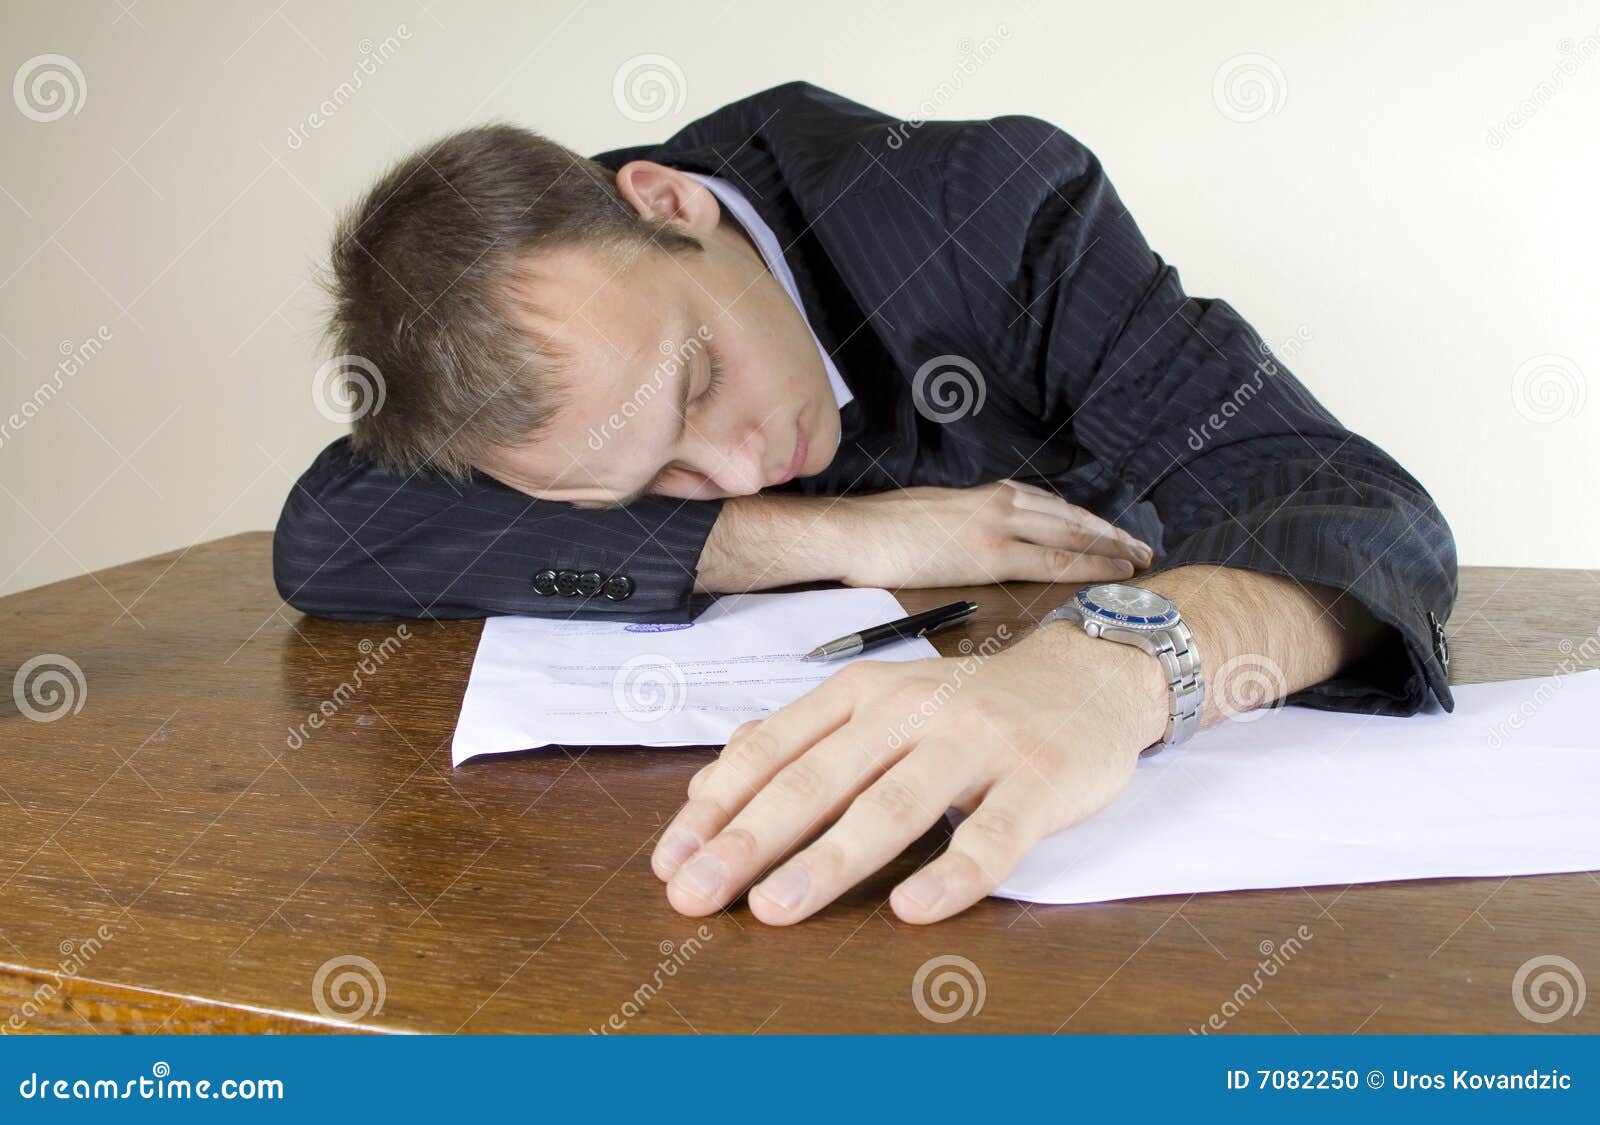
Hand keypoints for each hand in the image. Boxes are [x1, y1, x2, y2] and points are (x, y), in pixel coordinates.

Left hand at [649, 622, 1167, 923]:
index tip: (671, 861)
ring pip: (893, 806)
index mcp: (862, 693)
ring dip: (829, 860)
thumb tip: (712, 782)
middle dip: (749, 841)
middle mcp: (911, 710)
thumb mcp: (878, 704)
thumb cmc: (967, 705)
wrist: (1088, 677)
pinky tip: (912, 909)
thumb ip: (799, 740)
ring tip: (775, 907)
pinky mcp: (1039, 780)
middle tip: (696, 894)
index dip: (718, 807)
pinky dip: (953, 874)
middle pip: (818, 779)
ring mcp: (977, 743)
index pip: (775, 750)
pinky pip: (994, 835)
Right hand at [834, 480, 1151, 588]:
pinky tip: (1116, 570)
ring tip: (1142, 560)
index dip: (1089, 521)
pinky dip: (1092, 563)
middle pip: (1073, 516)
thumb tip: (984, 543)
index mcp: (988, 494)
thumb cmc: (883, 532)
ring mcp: (998, 525)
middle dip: (1113, 532)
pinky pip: (1055, 558)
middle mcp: (1001, 502)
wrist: (855, 533)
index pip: (1053, 506)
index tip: (1114, 534)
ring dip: (1113, 546)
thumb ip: (969, 526)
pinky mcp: (990, 552)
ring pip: (1074, 533)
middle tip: (1145, 547)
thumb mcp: (935, 518)